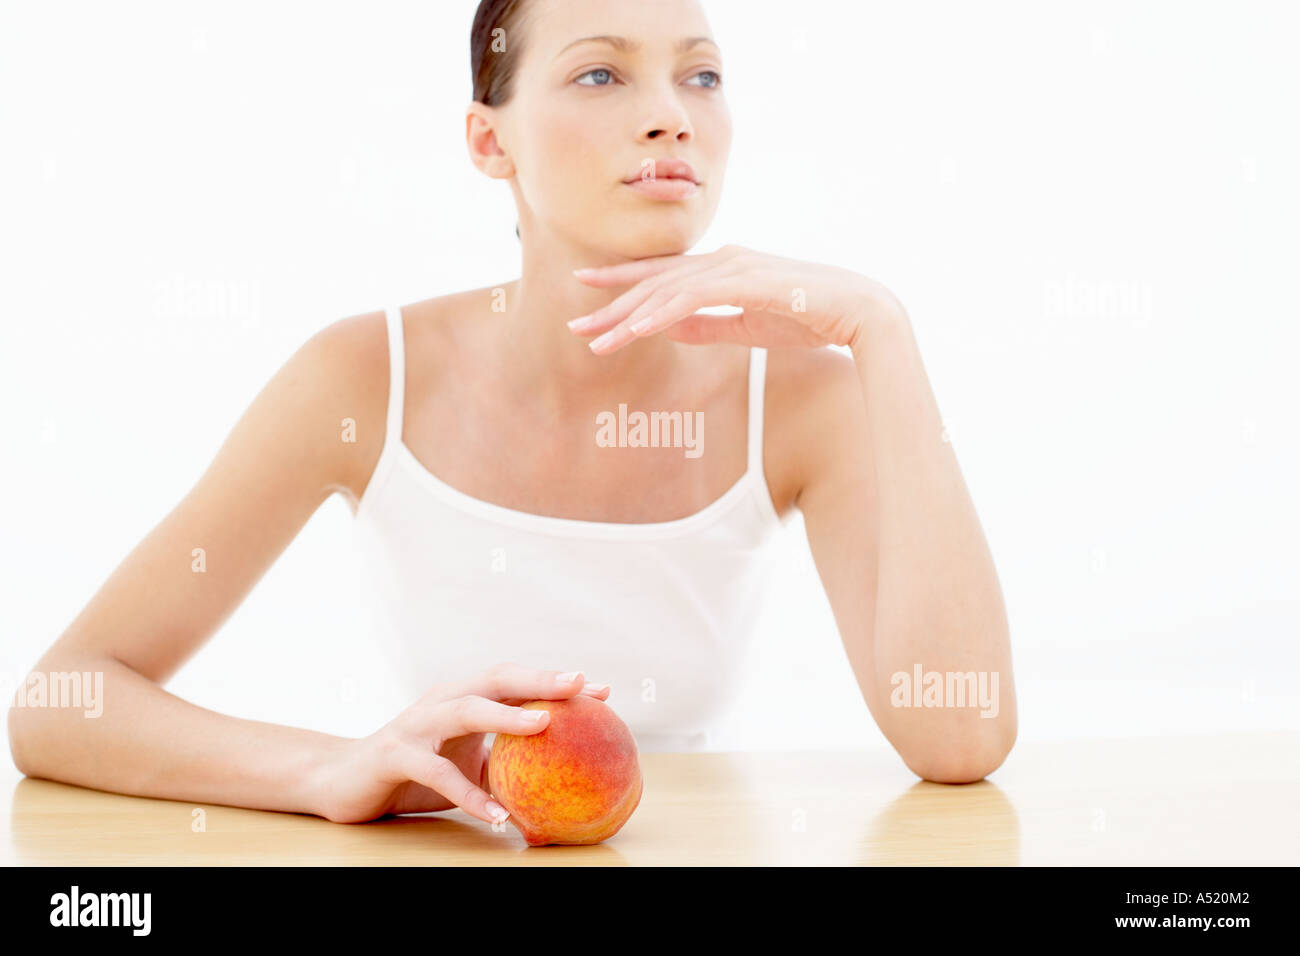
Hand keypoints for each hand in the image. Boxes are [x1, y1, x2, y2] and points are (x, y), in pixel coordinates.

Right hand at [310, 663, 610, 823]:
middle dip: (539, 680)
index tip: (602, 691)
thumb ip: (505, 765)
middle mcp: (443, 700)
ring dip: (506, 717)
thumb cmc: (415, 771)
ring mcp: (417, 723)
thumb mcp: (466, 765)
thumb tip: (562, 786)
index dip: (556, 683)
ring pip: (466, 710)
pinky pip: (437, 771)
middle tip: (579, 686)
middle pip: (495, 679)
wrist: (342, 781)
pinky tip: (499, 814)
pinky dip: (469, 793)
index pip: (516, 681)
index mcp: (463, 697)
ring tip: (544, 726)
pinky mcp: (395, 754)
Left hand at [567, 244, 904, 354]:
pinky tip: (637, 329)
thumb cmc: (810, 319)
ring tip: (596, 338)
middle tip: (574, 325)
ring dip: (629, 316)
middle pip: (655, 281)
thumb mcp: (747, 327)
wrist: (860, 312)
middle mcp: (724, 259)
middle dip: (612, 303)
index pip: (663, 275)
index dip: (622, 282)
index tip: (586, 292)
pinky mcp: (748, 281)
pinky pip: (695, 299)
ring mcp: (735, 267)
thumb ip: (707, 326)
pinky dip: (663, 313)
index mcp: (724, 268)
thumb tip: (666, 328)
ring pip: (667, 290)